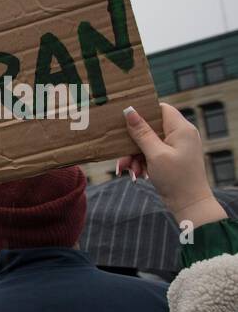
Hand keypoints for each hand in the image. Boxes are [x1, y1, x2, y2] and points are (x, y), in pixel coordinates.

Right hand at [119, 104, 226, 227]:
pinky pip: (152, 154)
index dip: (143, 111)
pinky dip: (142, 162)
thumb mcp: (155, 154)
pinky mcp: (171, 158)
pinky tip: (136, 174)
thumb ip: (142, 132)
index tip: (124, 119)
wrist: (189, 203)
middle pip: (150, 128)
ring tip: (128, 170)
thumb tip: (129, 111)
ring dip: (135, 155)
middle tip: (121, 154)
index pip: (161, 108)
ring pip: (148, 143)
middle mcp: (180, 134)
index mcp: (181, 128)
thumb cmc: (176, 178)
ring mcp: (176, 147)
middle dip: (133, 142)